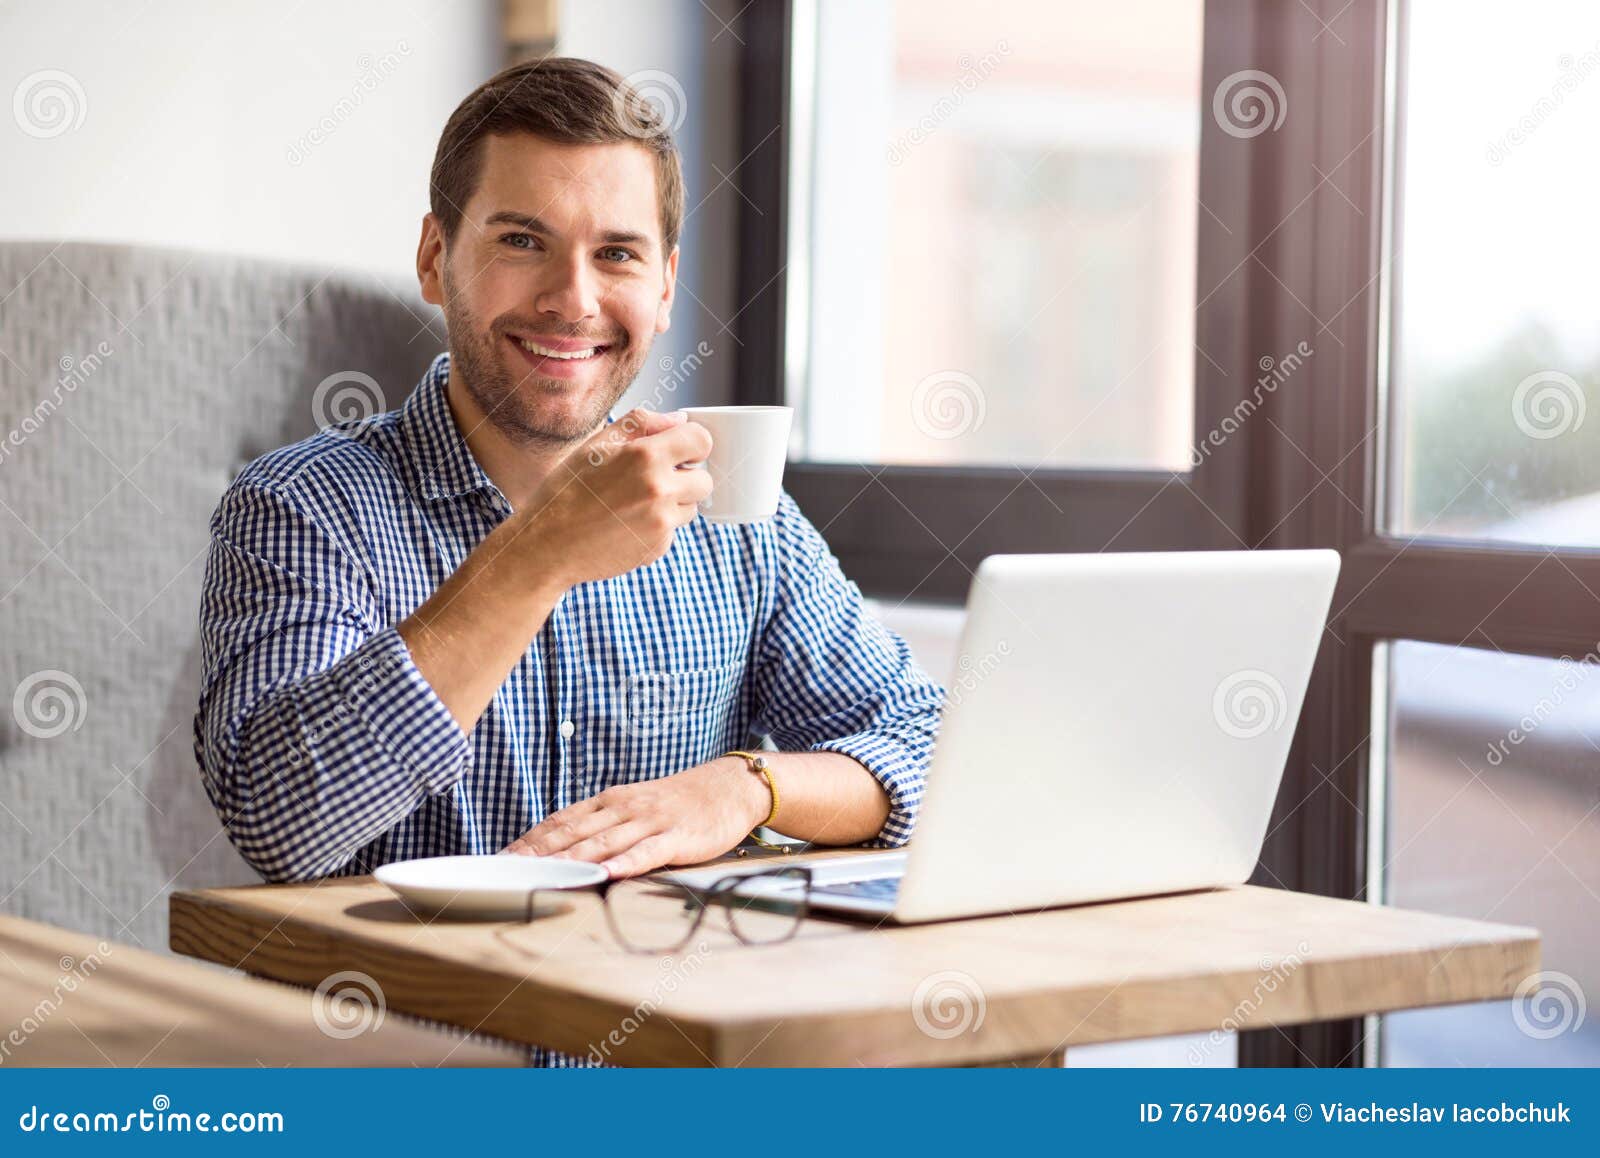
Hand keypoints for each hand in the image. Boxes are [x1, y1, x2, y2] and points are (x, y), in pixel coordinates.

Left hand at [502, 757, 769, 876]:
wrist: (728, 787)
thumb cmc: (679, 802)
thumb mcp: (635, 805)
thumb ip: (604, 823)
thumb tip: (566, 845)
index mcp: (610, 800)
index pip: (561, 820)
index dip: (529, 839)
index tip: (501, 857)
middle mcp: (624, 807)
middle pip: (573, 832)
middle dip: (537, 852)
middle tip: (506, 870)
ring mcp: (650, 821)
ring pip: (602, 842)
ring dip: (569, 860)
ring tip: (541, 875)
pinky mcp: (677, 837)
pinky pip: (646, 851)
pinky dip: (624, 863)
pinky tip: (606, 874)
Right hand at [510, 408, 713, 587]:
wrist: (548, 545)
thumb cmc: (568, 490)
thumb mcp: (597, 444)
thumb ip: (642, 423)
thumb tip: (679, 419)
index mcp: (645, 456)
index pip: (701, 440)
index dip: (692, 442)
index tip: (680, 449)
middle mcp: (660, 490)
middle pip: (704, 478)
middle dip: (686, 476)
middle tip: (655, 478)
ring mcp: (661, 523)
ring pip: (691, 507)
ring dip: (674, 503)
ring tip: (635, 502)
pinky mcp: (658, 548)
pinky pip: (673, 531)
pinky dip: (658, 527)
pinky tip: (627, 524)